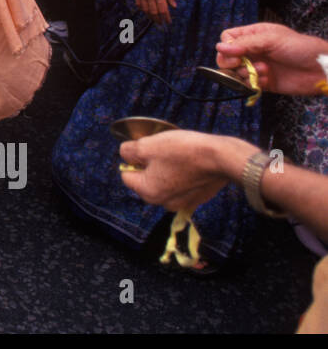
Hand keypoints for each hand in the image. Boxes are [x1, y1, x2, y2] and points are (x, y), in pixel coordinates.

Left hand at [119, 130, 234, 212]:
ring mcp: (183, 202)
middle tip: (163, 151)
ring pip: (163, 181)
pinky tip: (190, 163)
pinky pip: (181, 184)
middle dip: (150, 165)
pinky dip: (182, 174)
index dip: (133, 159)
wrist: (222, 158)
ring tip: (179, 155)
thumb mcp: (148, 145)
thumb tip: (125, 154)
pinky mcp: (198, 198)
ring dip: (166, 169)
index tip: (147, 149)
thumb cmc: (183, 151)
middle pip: (145, 180)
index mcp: (148, 193)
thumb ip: (129, 150)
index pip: (127, 175)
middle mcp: (164, 203)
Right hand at [133, 0, 175, 24]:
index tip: (168, 22)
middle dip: (158, 19)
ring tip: (154, 19)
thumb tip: (174, 6)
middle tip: (161, 23)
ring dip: (150, 16)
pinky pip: (139, 4)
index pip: (163, 9)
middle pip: (154, 12)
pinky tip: (146, 11)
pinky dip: (143, 10)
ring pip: (146, 10)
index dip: (166, 17)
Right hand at [216, 22, 327, 95]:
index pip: (228, 38)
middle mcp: (253, 51)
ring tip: (263, 70)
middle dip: (231, 63)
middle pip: (226, 57)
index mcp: (254, 35)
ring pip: (234, 72)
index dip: (227, 46)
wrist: (320, 69)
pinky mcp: (263, 82)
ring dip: (245, 73)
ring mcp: (257, 66)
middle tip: (241, 65)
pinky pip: (247, 85)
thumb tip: (219, 47)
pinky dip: (253, 83)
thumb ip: (245, 43)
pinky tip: (267, 79)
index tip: (236, 53)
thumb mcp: (272, 40)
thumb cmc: (301, 48)